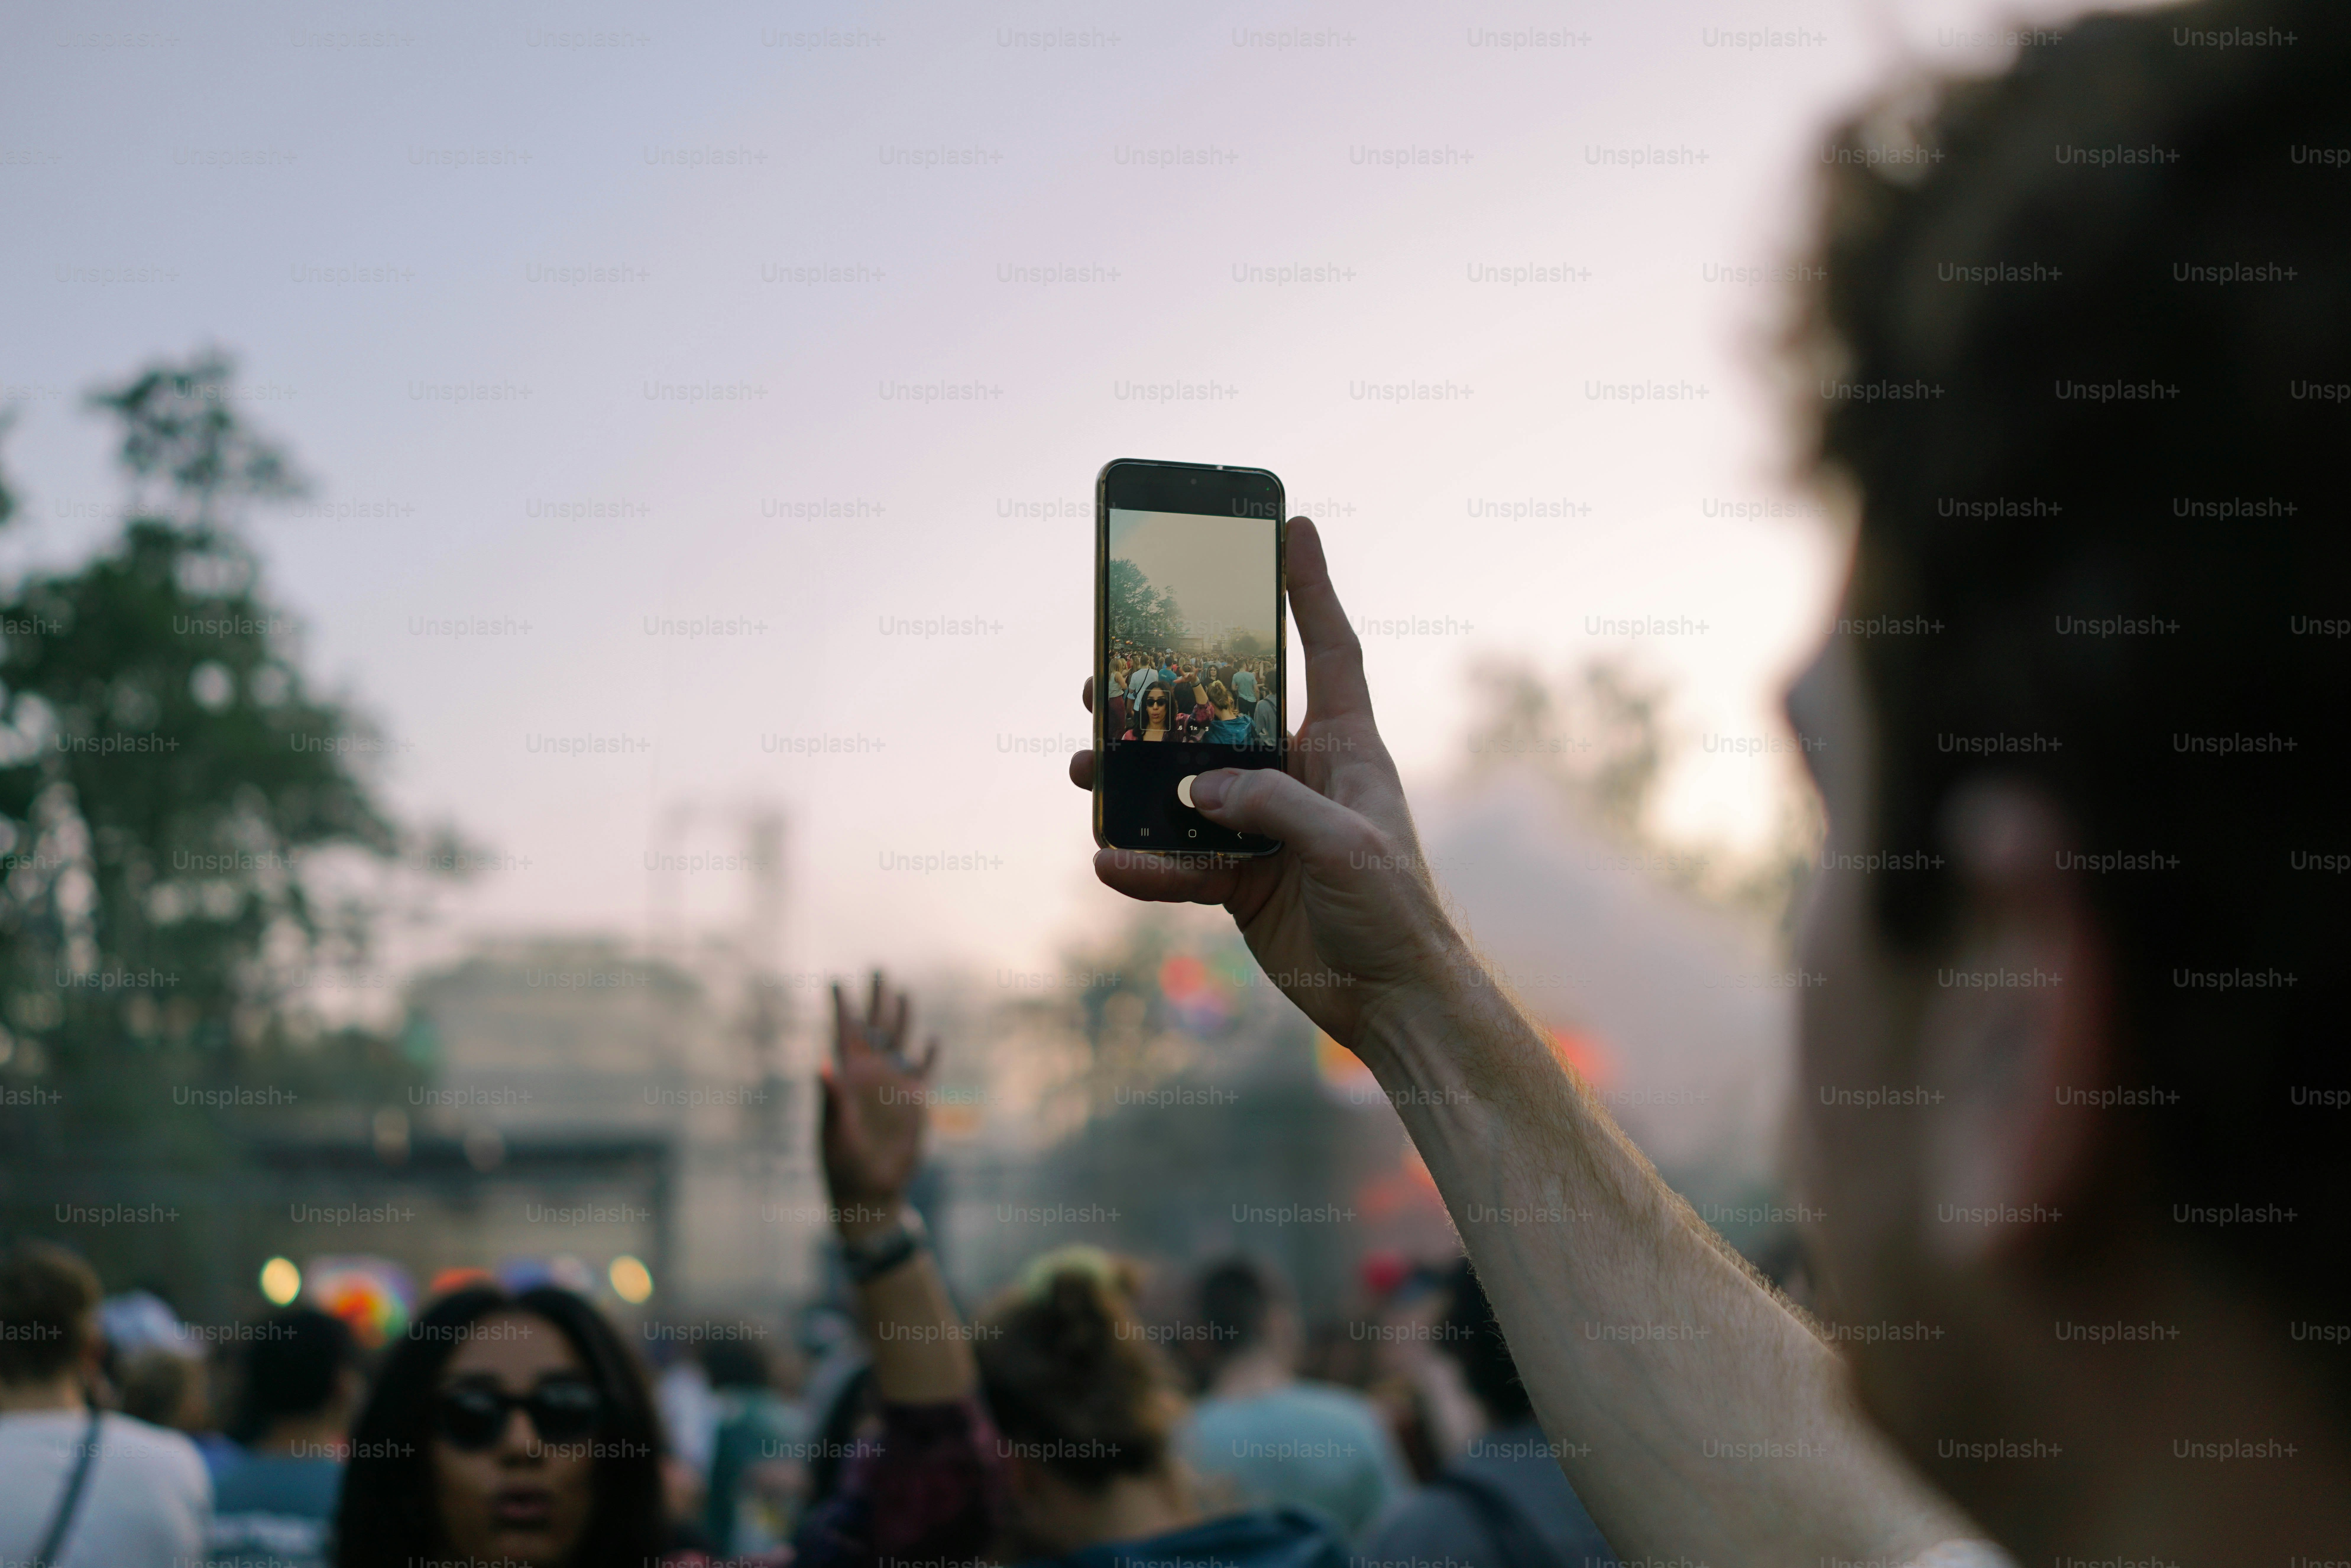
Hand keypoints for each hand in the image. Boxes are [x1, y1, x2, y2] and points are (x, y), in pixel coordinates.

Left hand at [819, 971, 938, 1238]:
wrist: (869, 1190)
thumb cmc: (842, 1163)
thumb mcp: (834, 1130)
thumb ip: (832, 1096)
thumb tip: (821, 1062)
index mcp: (848, 1075)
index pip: (843, 1032)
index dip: (840, 1006)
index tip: (835, 981)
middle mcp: (870, 1073)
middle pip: (874, 1026)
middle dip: (875, 998)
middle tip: (877, 968)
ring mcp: (893, 1084)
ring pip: (899, 1040)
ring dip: (901, 1016)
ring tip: (901, 991)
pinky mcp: (915, 1100)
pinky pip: (924, 1069)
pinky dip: (929, 1054)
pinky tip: (931, 1039)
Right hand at [1068, 517, 1467, 1048]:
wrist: (1394, 1002)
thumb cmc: (1395, 912)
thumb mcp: (1344, 847)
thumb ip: (1271, 807)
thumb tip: (1197, 787)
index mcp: (1346, 749)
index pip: (1327, 650)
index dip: (1310, 589)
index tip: (1292, 527)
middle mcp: (1302, 777)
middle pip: (1223, 717)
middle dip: (1165, 694)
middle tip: (1103, 677)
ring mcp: (1266, 827)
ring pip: (1185, 787)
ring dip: (1133, 780)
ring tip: (1083, 770)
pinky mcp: (1242, 879)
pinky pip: (1179, 862)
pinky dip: (1143, 866)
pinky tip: (1107, 864)